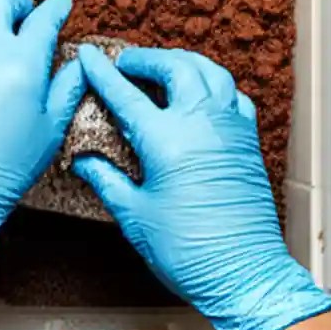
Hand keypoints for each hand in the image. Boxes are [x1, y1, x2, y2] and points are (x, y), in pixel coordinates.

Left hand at [0, 0, 84, 280]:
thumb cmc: (5, 166)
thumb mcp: (50, 129)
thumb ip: (67, 87)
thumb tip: (81, 61)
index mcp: (23, 62)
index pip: (44, 18)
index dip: (56, 7)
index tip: (61, 2)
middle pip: (1, 6)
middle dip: (17, 5)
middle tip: (24, 14)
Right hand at [73, 46, 330, 329]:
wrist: (243, 273)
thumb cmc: (187, 249)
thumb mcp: (135, 215)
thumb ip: (107, 179)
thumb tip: (82, 162)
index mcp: (166, 139)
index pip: (127, 94)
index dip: (103, 73)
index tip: (89, 56)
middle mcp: (201, 122)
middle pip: (175, 68)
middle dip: (148, 59)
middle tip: (127, 64)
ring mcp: (230, 128)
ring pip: (210, 72)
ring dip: (183, 63)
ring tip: (163, 69)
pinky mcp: (247, 141)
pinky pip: (232, 95)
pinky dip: (213, 84)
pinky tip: (201, 95)